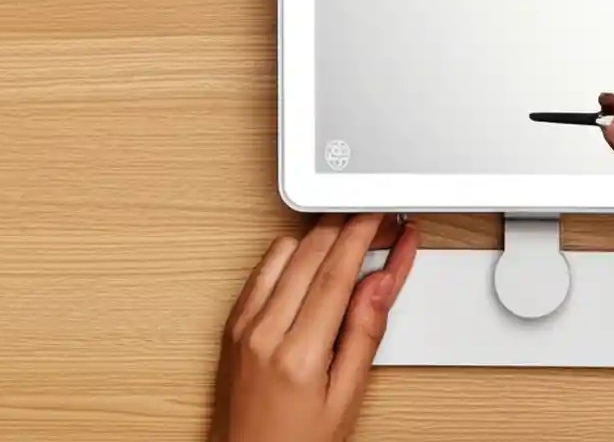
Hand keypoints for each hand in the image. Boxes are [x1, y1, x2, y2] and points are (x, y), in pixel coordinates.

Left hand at [210, 214, 417, 441]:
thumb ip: (365, 334)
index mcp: (298, 355)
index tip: (382, 216)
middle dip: (347, 225)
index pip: (335, 273)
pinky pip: (261, 270)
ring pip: (283, 252)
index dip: (364, 235)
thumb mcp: (346, 398)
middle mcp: (263, 333)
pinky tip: (313, 259)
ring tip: (351, 238)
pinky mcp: (231, 325)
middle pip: (309, 252)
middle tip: (376, 219)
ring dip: (319, 236)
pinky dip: (291, 254)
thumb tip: (380, 284)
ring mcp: (242, 326)